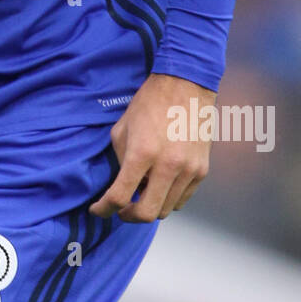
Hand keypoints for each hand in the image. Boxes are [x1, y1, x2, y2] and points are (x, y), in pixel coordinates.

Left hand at [89, 73, 212, 222]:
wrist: (186, 85)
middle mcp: (168, 166)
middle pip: (146, 214)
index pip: (120, 196)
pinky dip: (168, 198)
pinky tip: (160, 185)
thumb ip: (121, 161)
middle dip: (128, 216)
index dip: (104, 209)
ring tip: (142, 192)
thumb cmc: (150, 103)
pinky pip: (182, 199)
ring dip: (150, 206)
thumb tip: (124, 186)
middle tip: (121, 209)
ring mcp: (189, 170)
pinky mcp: (202, 170)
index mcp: (142, 153)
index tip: (98, 210)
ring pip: (166, 210)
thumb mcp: (122, 129)